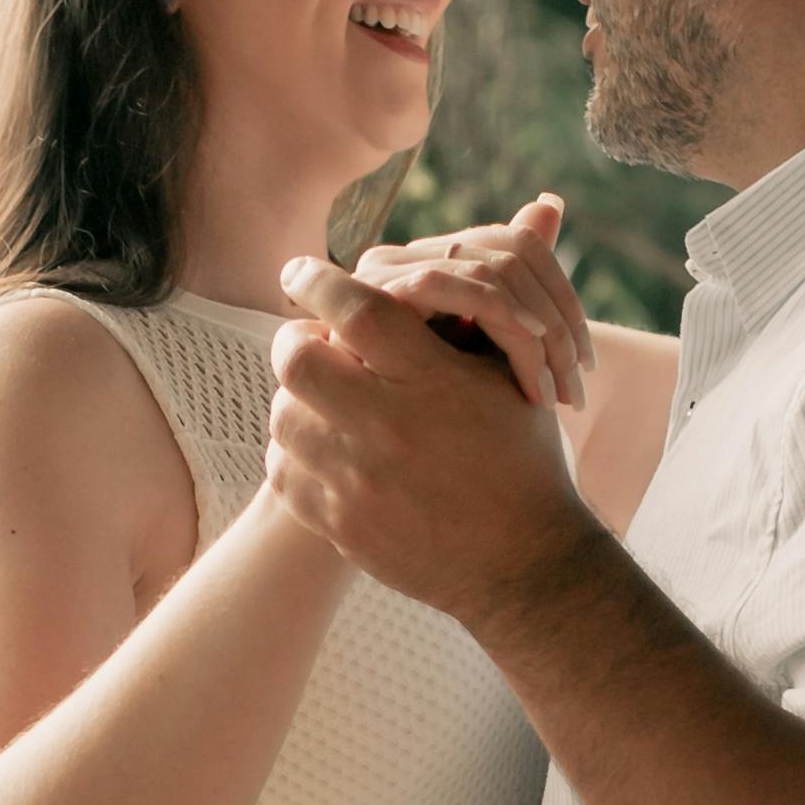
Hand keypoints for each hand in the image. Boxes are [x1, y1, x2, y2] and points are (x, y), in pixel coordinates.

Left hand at [267, 258, 592, 629]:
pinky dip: (297, 451)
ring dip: (298, 398)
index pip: (357, 310)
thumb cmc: (521, 457)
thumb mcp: (512, 378)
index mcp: (434, 383)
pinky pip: (282, 471)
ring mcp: (358, 483)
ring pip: (283, 414)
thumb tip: (465, 239)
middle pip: (298, 359)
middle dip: (298, 340)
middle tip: (313, 342)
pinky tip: (327, 446)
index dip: (319, 281)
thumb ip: (472, 312)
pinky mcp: (339, 526)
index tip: (300, 271)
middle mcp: (389, 430)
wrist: (523, 565)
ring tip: (326, 399)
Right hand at [352, 187, 592, 421]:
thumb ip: (520, 287)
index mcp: (432, 263)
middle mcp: (404, 257)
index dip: (564, 296)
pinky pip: (449, 284)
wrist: (393, 462)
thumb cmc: (438, 422)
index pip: (515, 242)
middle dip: (559, 324)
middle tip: (575, 389)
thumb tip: (550, 201)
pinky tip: (529, 369)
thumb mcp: (492, 360)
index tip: (585, 364)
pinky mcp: (373, 294)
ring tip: (555, 392)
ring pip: (488, 269)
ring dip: (539, 335)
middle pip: (509, 251)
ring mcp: (384, 272)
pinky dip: (502, 320)